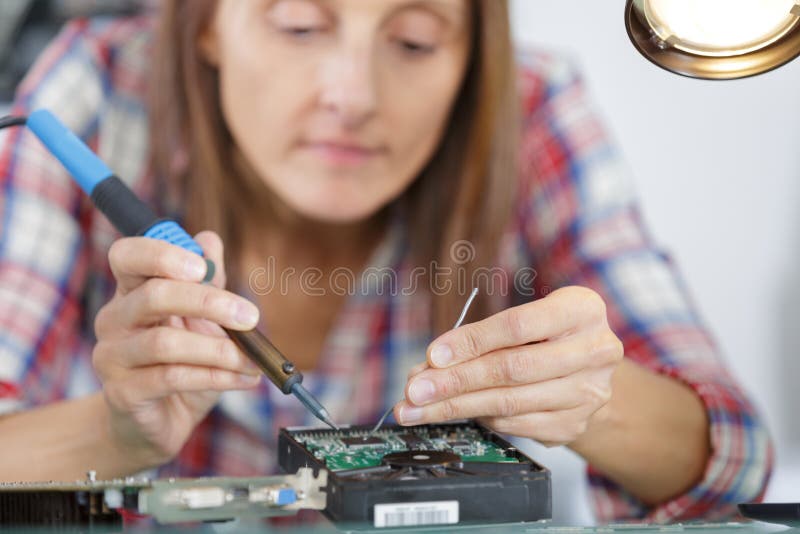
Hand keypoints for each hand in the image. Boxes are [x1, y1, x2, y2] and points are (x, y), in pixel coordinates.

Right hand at [92, 231, 260, 469]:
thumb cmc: (183, 363)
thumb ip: (207, 281)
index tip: (203, 268)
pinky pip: (173, 378)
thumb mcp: (201, 320)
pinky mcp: (123, 393)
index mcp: (131, 292)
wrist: (161, 421)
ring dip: (220, 350)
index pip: (127, 256)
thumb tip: (209, 240)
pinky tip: (245, 378)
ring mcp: (113, 357)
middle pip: (154, 296)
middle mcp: (114, 320)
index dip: (162, 254)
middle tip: (250, 317)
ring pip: (166, 342)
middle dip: (210, 302)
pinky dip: (217, 377)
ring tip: (252, 360)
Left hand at [394, 286, 622, 445]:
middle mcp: (594, 350)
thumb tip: (428, 366)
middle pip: (512, 368)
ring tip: (420, 408)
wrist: (590, 370)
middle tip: (415, 390)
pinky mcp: (575, 423)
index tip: (433, 356)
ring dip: (457, 406)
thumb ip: (479, 338)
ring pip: (510, 402)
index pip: (517, 326)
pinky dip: (481, 418)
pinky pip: (516, 423)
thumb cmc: (546, 335)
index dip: (471, 342)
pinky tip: (458, 411)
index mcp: (581, 309)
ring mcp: (588, 392)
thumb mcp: (524, 320)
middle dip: (455, 381)